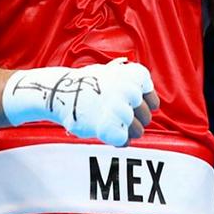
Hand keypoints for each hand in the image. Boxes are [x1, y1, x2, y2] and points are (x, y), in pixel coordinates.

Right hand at [3, 58, 159, 146]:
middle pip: (146, 118)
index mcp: (136, 76)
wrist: (61, 91)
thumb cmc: (88, 83)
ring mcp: (121, 109)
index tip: (128, 108)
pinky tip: (104, 131)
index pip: (153, 102)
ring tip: (108, 122)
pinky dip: (115, 140)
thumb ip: (134, 85)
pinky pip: (123, 140)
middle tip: (114, 117)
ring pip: (137, 131)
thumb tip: (152, 102)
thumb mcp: (114, 72)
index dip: (141, 109)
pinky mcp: (110, 127)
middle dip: (133, 121)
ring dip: (124, 131)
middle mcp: (132, 91)